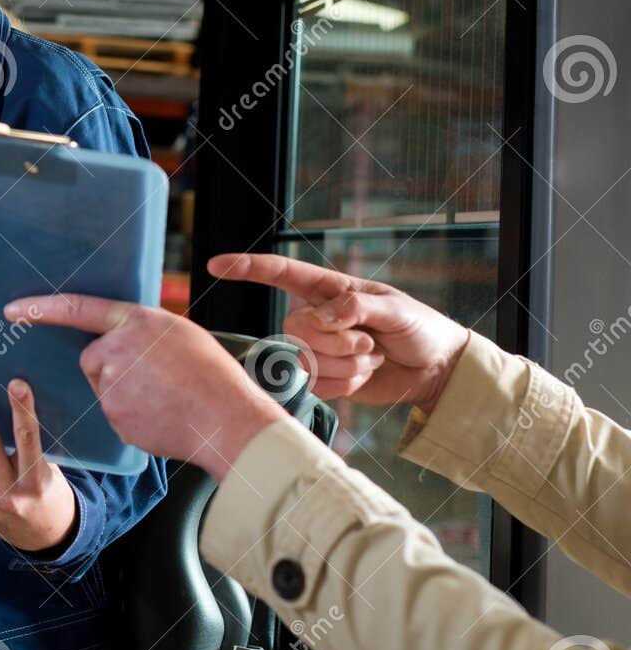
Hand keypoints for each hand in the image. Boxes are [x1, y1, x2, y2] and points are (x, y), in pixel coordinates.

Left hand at [3, 295, 290, 481]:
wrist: (229, 420)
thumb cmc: (214, 377)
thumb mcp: (180, 335)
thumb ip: (144, 333)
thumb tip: (121, 340)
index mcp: (136, 321)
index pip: (77, 308)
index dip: (41, 308)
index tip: (13, 311)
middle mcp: (117, 349)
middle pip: (92, 359)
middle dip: (111, 369)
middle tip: (155, 380)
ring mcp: (112, 385)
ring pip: (104, 389)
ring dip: (126, 394)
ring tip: (166, 398)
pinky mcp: (113, 415)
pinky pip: (115, 415)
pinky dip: (133, 418)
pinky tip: (162, 416)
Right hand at [208, 253, 470, 411]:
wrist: (433, 369)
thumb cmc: (419, 327)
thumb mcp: (396, 310)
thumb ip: (357, 308)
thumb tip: (323, 317)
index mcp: (329, 290)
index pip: (281, 274)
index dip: (247, 268)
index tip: (216, 265)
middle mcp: (316, 318)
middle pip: (295, 329)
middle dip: (336, 342)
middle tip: (369, 342)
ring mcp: (317, 350)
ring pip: (307, 360)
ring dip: (348, 363)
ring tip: (372, 356)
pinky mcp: (323, 378)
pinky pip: (319, 384)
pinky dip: (348, 382)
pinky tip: (366, 373)